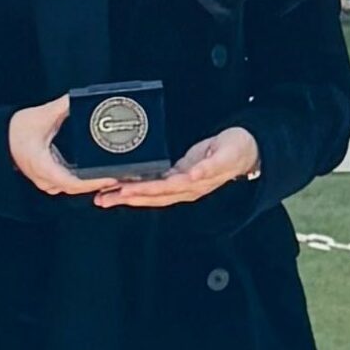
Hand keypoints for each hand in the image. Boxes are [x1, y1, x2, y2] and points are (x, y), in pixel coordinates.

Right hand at [8, 96, 107, 197]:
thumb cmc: (15, 130)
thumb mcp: (41, 115)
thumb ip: (61, 106)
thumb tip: (77, 97)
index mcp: (44, 166)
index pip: (73, 182)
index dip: (94, 182)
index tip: (110, 177)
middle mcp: (44, 178)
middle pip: (76, 188)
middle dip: (97, 184)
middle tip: (118, 175)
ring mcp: (44, 180)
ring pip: (71, 188)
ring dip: (89, 184)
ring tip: (110, 175)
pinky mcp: (45, 177)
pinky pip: (66, 184)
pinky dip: (80, 181)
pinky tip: (92, 173)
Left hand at [94, 127, 260, 209]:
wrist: (247, 150)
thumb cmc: (236, 150)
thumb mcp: (227, 155)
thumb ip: (210, 167)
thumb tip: (192, 176)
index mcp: (194, 184)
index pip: (162, 190)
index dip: (142, 191)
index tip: (122, 191)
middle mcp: (184, 188)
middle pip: (151, 197)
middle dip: (126, 198)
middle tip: (102, 198)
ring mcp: (181, 184)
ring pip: (150, 194)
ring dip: (127, 196)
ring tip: (104, 197)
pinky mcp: (178, 176)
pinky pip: (154, 185)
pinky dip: (137, 187)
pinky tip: (121, 186)